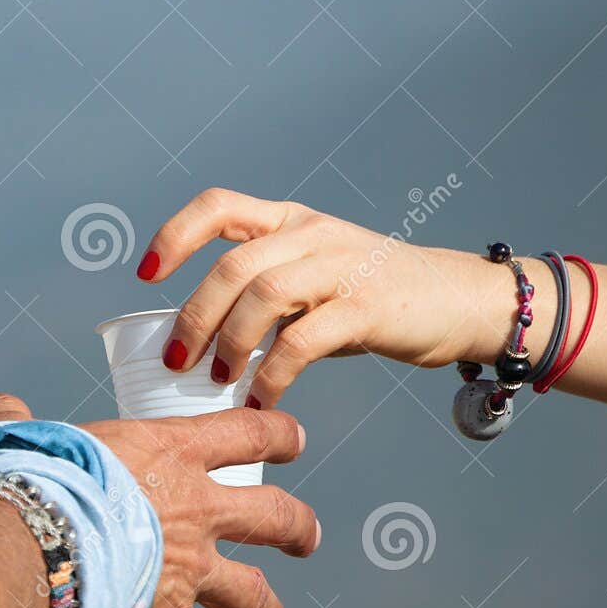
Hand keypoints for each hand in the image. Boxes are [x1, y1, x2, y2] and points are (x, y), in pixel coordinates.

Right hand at [0, 393, 319, 607]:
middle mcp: (195, 512)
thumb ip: (11, 421)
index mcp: (169, 454)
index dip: (276, 435)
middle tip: (306, 539)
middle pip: (272, 518)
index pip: (245, 434)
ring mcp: (189, 574)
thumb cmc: (24, 483)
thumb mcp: (19, 437)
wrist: (29, 550)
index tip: (295, 440)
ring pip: (251, 596)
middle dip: (295, 528)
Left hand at [138, 188, 507, 406]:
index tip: (146, 276)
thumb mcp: (314, 277)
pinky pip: (302, 341)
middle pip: (233, 266)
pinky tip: (261, 401)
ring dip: (230, 343)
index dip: (175, 236)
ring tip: (219, 379)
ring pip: (262, 297)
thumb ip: (265, 294)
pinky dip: (273, 376)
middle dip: (194, 316)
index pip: (218, 206)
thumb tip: (200, 339)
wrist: (460, 301)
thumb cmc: (374, 297)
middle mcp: (312, 234)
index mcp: (291, 220)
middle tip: (176, 358)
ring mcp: (342, 266)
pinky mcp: (366, 307)